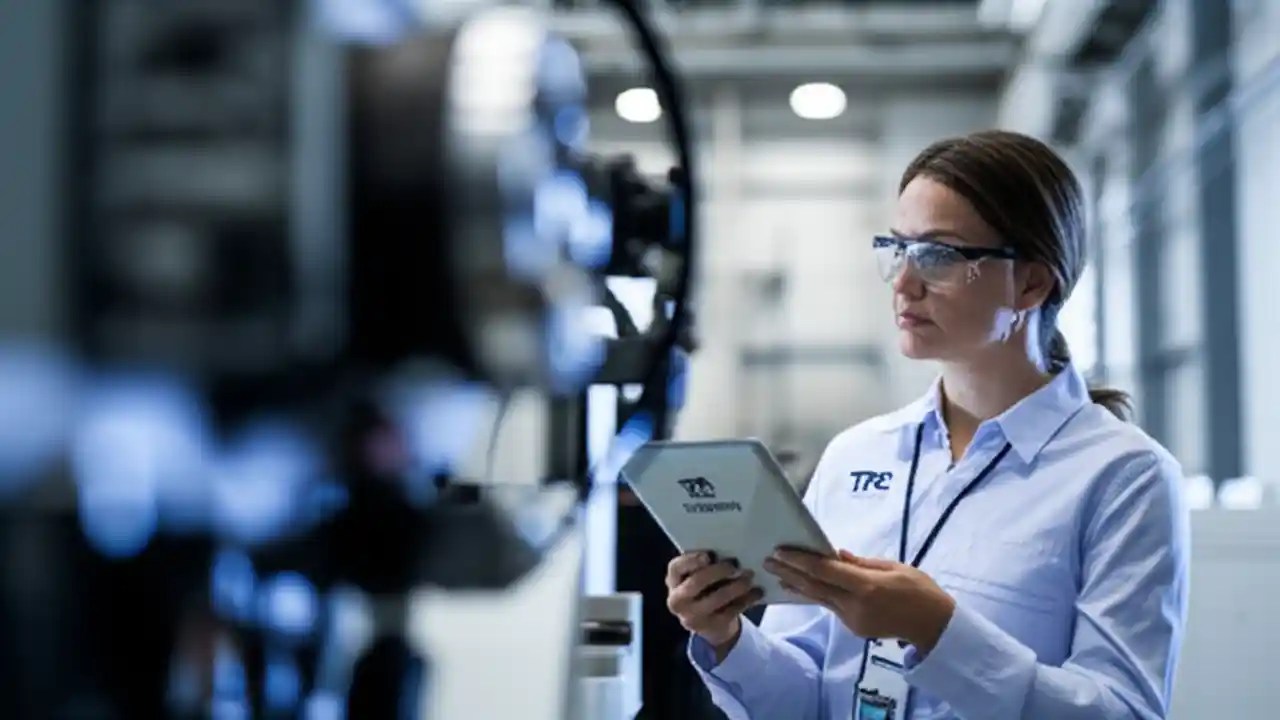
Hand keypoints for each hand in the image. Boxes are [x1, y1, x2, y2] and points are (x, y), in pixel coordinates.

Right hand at [665, 552, 763, 649]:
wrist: (708, 622)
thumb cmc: (704, 588)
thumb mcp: (698, 575)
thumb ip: (705, 564)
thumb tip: (727, 551)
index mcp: (673, 581)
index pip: (676, 568)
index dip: (691, 560)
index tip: (708, 555)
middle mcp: (677, 601)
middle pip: (696, 582)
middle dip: (717, 571)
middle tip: (736, 565)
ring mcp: (693, 617)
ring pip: (716, 599)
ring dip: (736, 586)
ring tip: (750, 577)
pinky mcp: (711, 628)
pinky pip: (731, 612)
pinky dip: (746, 600)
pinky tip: (757, 592)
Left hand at [764, 548, 954, 654]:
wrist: (934, 626)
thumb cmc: (919, 589)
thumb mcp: (894, 567)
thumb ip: (862, 563)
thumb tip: (835, 554)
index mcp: (866, 586)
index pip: (825, 570)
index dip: (800, 560)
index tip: (780, 551)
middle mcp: (854, 605)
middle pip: (814, 586)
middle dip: (789, 572)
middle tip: (766, 560)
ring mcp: (852, 620)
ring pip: (819, 598)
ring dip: (797, 585)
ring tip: (777, 574)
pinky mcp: (853, 628)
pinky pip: (830, 607)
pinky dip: (815, 595)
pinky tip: (803, 588)